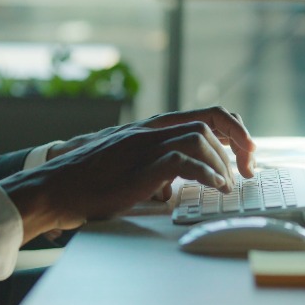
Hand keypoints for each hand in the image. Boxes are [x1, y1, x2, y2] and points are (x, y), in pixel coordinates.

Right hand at [47, 106, 255, 177]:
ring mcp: (144, 146)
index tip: (246, 153)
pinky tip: (214, 187)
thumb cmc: (89, 182)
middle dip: (237, 142)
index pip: (204, 115)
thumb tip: (170, 189)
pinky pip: (182, 160)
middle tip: (248, 169)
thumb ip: (154, 171)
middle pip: (209, 119)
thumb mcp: (130, 169)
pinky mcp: (139, 166)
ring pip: (199, 135)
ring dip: (222, 161)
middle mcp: (151, 131)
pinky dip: (206, 173)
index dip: (232, 129)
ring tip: (227, 184)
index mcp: (151, 130)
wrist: (55, 188)